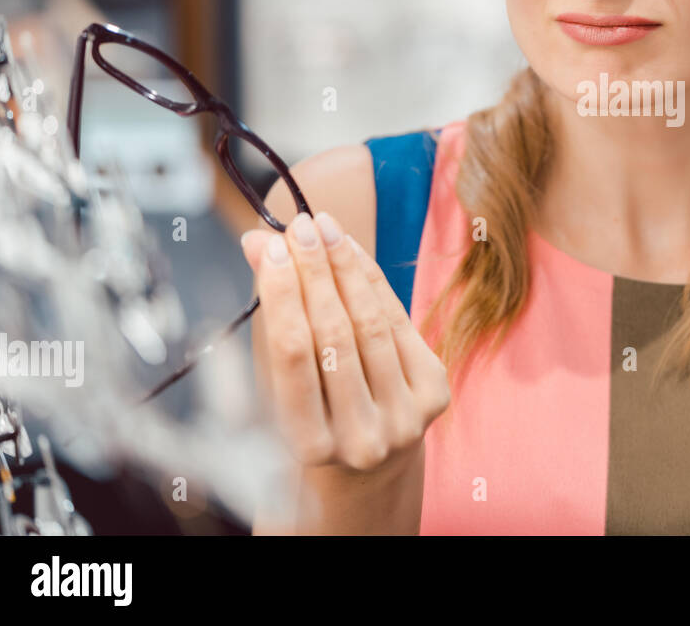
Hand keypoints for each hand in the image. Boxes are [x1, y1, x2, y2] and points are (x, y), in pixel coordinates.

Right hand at [240, 212, 449, 474]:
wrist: (370, 463)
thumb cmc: (312, 413)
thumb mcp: (280, 380)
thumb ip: (271, 317)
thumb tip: (255, 243)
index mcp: (310, 447)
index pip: (292, 353)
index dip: (280, 293)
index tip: (267, 245)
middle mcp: (362, 439)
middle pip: (335, 334)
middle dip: (313, 271)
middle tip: (298, 225)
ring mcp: (405, 419)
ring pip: (372, 324)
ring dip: (346, 267)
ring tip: (324, 227)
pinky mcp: (434, 395)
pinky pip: (400, 323)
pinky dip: (374, 282)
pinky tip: (352, 252)